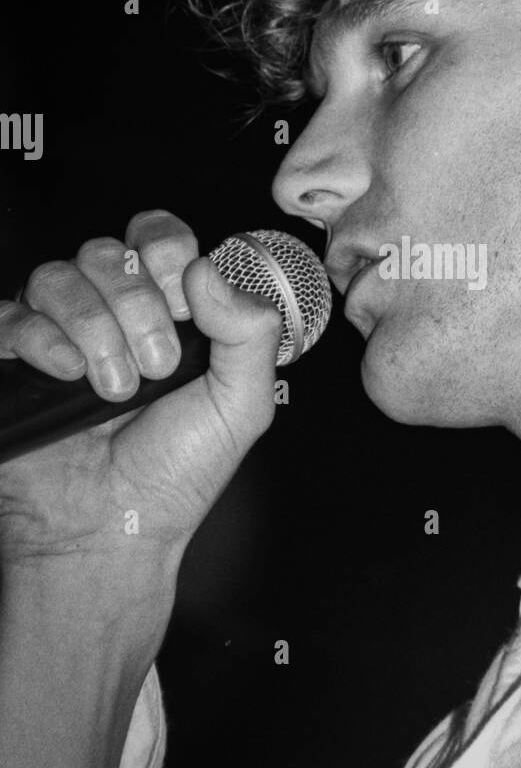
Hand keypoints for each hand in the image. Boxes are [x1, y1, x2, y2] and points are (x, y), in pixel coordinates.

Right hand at [0, 210, 281, 573]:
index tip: (184, 305)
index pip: (157, 236)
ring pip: (57, 275)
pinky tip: (69, 376)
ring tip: (116, 389)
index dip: (168, 255)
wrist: (114, 531)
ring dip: (95, 330)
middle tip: (158, 367)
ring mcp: (58, 334)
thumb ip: (249, 332)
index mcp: (167, 312)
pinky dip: (42, 341)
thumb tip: (211, 267)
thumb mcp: (242, 405)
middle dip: (138, 307)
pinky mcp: (13, 361)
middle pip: (107, 251)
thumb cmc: (176, 474)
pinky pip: (9, 316)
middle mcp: (110, 313)